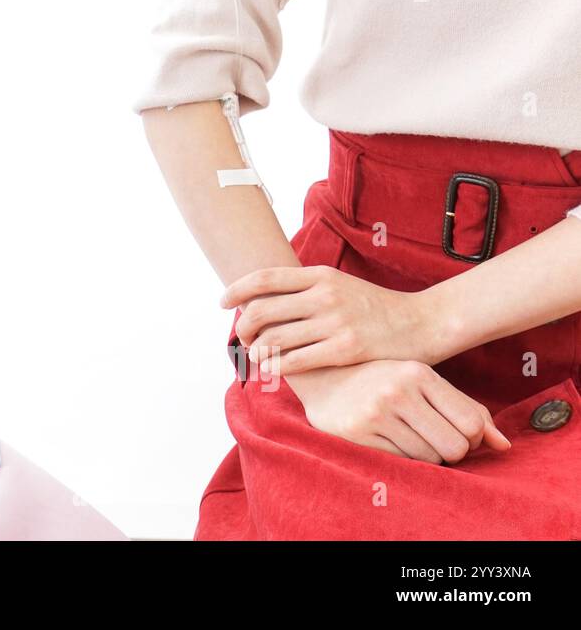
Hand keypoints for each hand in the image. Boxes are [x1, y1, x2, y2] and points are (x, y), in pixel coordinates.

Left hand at [226, 265, 444, 374]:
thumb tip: (263, 296)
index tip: (222, 302)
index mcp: (320, 275)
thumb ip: (306, 288)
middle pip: (262, 310)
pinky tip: (271, 370)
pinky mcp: (346, 349)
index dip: (236, 289)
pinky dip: (276, 366)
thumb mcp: (340, 285)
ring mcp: (335, 322)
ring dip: (255, 350)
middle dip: (242, 326)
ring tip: (254, 356)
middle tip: (240, 337)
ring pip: (274, 338)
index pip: (264, 278)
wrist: (423, 323)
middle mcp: (325, 295)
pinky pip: (296, 360)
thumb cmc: (375, 306)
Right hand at [286, 360, 509, 463]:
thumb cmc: (381, 379)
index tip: (459, 433)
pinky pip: (401, 462)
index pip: (472, 423)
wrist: (321, 378)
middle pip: (455, 447)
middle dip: (452, 451)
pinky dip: (402, 457)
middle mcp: (397, 391)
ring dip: (425, 455)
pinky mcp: (357, 434)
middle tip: (435, 440)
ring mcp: (375, 413)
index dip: (474, 437)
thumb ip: (465, 409)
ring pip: (429, 459)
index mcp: (418, 373)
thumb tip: (504, 446)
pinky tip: (389, 440)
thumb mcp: (422, 382)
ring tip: (408, 436)